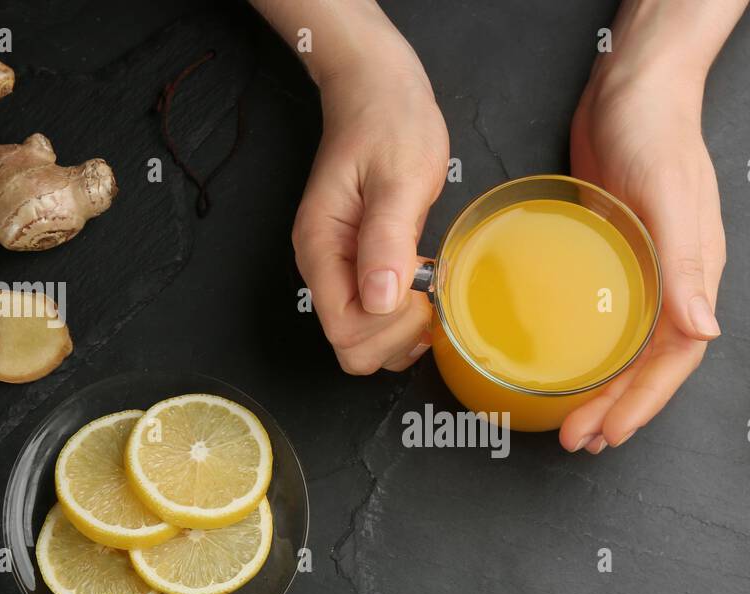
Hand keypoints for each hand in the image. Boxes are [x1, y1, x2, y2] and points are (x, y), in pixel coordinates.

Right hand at [292, 57, 448, 373]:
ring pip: (364, 340)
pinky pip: (376, 320)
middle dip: (396, 334)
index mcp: (322, 248)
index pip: (343, 330)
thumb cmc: (389, 123)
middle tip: (427, 288)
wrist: (377, 91)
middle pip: (351, 347)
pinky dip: (404, 319)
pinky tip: (424, 286)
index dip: (387, 327)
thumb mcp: (399, 175)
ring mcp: (340, 270)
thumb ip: (387, 238)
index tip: (420, 290)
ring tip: (427, 285)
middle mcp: (324, 267)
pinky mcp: (360, 269)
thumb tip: (380, 300)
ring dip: (402, 330)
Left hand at [560, 63, 725, 452]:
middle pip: (647, 363)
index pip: (673, 359)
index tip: (609, 432)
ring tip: (574, 422)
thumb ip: (685, 264)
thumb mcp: (667, 198)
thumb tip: (704, 329)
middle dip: (616, 408)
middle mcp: (671, 281)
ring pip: (627, 347)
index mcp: (692, 275)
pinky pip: (608, 318)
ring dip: (603, 388)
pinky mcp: (615, 254)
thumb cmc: (656, 131)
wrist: (632, 85)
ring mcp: (643, 270)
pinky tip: (568, 362)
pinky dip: (591, 348)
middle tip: (577, 441)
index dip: (643, 402)